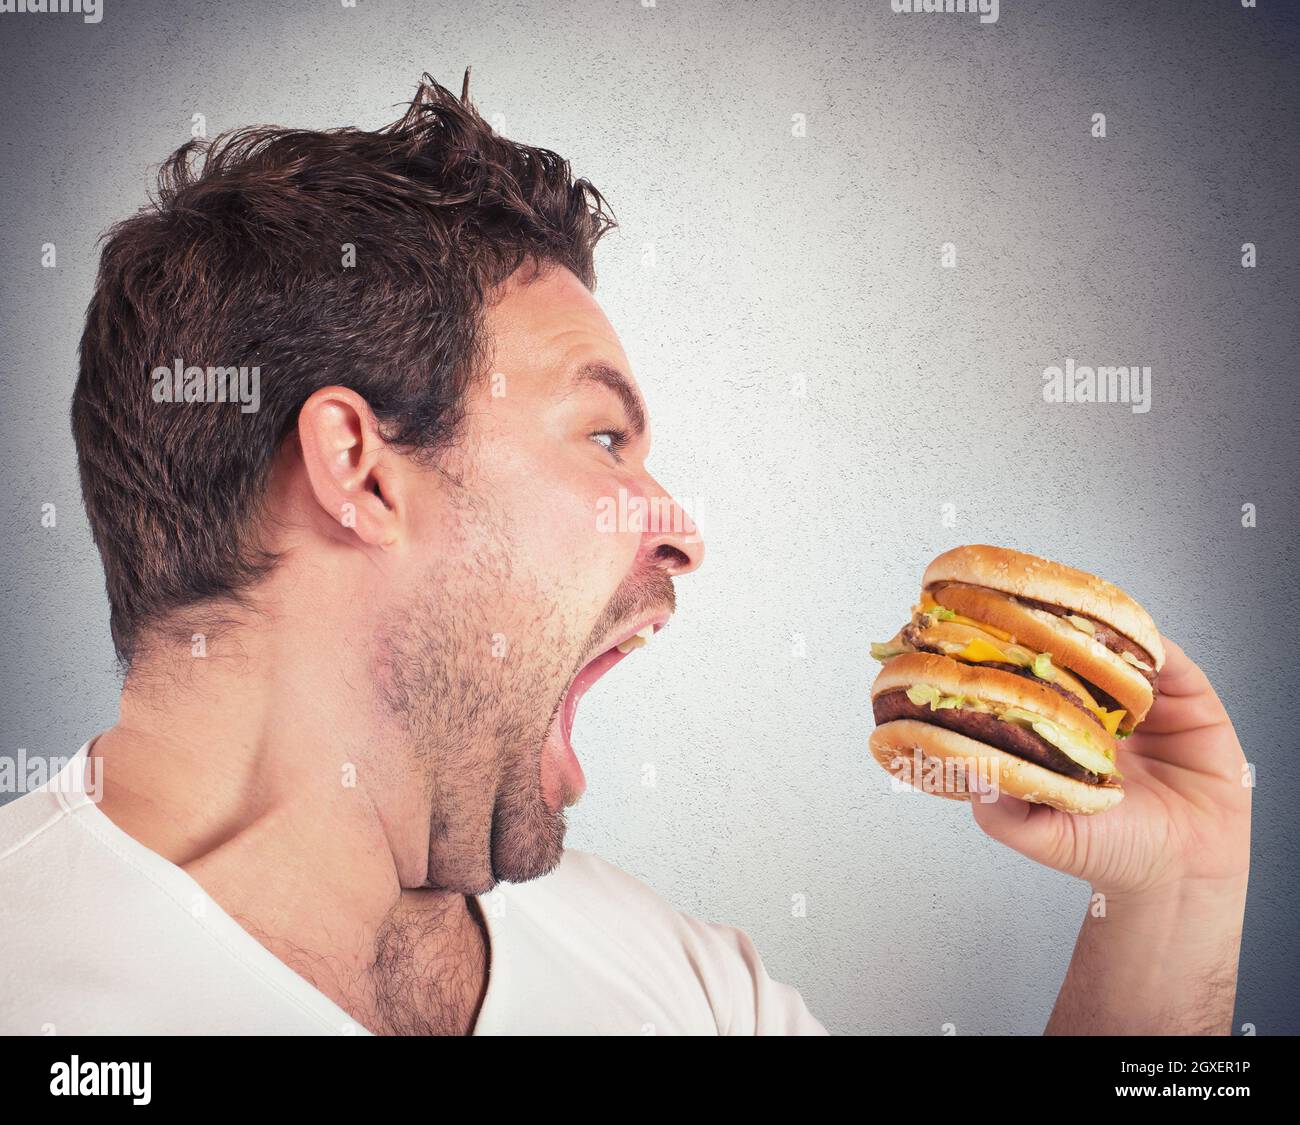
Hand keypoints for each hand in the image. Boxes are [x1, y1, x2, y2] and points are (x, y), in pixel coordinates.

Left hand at [967, 637, 1251, 896]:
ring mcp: (1141, 703)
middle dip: (1051, 631)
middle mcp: (1097, 711)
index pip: (1030, 682)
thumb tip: (966, 766)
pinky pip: (1172, 664)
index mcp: (1057, 732)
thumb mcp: (1043, 835)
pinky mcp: (1188, 702)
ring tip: (1080, 614)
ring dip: (1102, 632)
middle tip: (1029, 608)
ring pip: (1119, 652)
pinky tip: (1135, 645)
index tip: (987, 635)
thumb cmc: (1111, 854)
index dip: (1011, 660)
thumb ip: (1000, 808)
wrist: (1186, 876)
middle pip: (1072, 656)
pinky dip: (1154, 648)